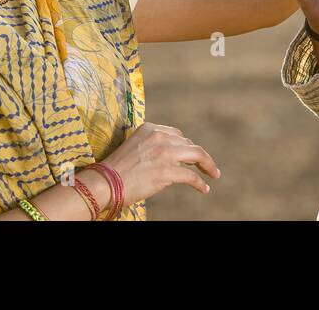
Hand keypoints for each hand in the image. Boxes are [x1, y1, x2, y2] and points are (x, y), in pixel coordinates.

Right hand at [101, 122, 220, 206]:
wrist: (105, 182)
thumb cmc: (116, 168)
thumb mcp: (134, 146)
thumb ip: (152, 145)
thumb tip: (169, 158)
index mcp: (151, 129)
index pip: (176, 134)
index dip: (185, 145)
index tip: (190, 155)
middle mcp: (160, 137)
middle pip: (188, 144)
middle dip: (199, 155)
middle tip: (207, 165)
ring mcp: (165, 153)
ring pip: (196, 155)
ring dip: (207, 165)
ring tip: (213, 173)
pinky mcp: (167, 172)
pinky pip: (191, 176)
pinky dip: (200, 183)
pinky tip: (204, 188)